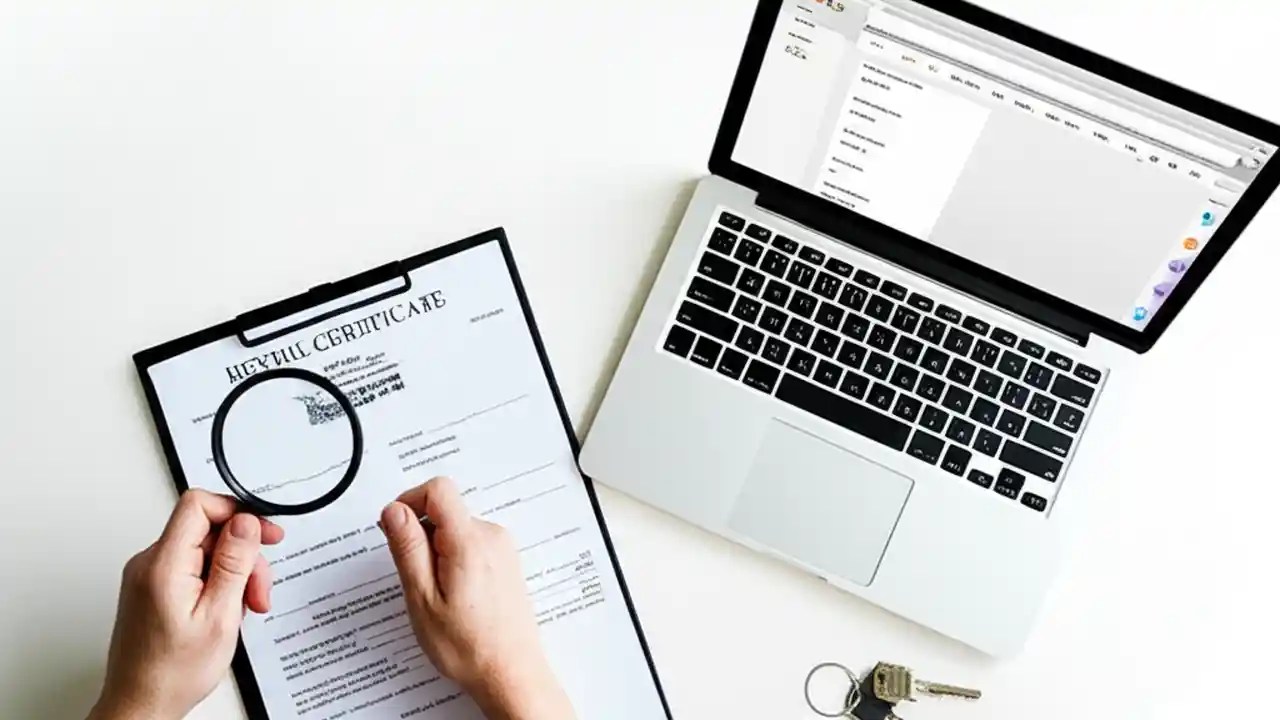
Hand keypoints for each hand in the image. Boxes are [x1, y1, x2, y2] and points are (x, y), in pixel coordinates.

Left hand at [89, 490, 284, 719]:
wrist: (142, 704)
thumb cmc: (172, 672)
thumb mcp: (219, 616)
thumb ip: (233, 564)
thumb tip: (245, 522)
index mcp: (163, 566)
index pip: (198, 505)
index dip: (237, 511)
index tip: (262, 531)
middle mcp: (149, 563)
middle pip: (208, 530)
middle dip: (243, 556)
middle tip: (259, 589)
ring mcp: (149, 575)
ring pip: (205, 550)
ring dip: (234, 574)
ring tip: (245, 606)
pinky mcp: (154, 586)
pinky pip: (194, 567)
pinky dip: (218, 583)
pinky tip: (226, 609)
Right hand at [381, 477, 574, 719]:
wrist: (510, 672)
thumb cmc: (469, 646)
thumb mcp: (423, 598)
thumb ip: (408, 548)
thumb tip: (394, 511)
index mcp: (470, 542)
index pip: (438, 489)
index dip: (410, 501)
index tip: (396, 527)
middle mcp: (491, 537)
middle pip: (445, 510)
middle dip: (421, 536)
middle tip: (416, 578)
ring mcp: (502, 549)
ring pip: (456, 529)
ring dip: (437, 552)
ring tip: (438, 594)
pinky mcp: (505, 561)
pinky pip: (470, 544)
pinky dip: (453, 560)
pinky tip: (454, 595)